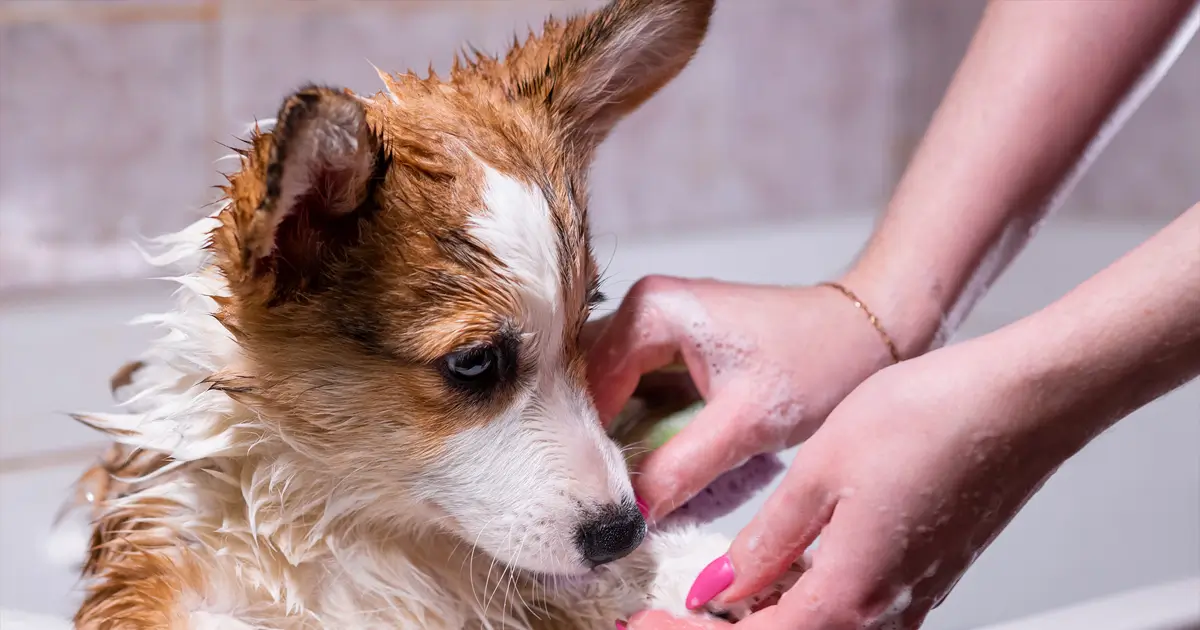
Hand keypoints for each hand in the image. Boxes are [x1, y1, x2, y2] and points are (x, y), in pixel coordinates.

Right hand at [586, 275, 899, 519]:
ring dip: (612, 440)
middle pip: (589, 387)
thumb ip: (679, 467)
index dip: (588, 448)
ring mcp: (656, 325)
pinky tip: (640, 469)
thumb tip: (628, 512)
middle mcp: (642, 307)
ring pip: (608, 393)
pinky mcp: (672, 347)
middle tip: (598, 502)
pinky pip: (634, 394)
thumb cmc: (819, 362)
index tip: (591, 502)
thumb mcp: (745, 424)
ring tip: (617, 491)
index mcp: (650, 310)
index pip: (590, 388)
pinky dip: (636, 432)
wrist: (869, 334)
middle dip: (593, 444)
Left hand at [634, 332, 1080, 628]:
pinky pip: (848, 616)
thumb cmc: (931, 422)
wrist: (1022, 402)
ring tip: (705, 602)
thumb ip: (766, 545)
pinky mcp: (923, 579)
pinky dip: (798, 610)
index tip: (636, 624)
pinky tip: (774, 581)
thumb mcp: (821, 473)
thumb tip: (713, 592)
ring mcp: (908, 601)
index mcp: (848, 597)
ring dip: (754, 627)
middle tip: (656, 617)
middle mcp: (882, 615)